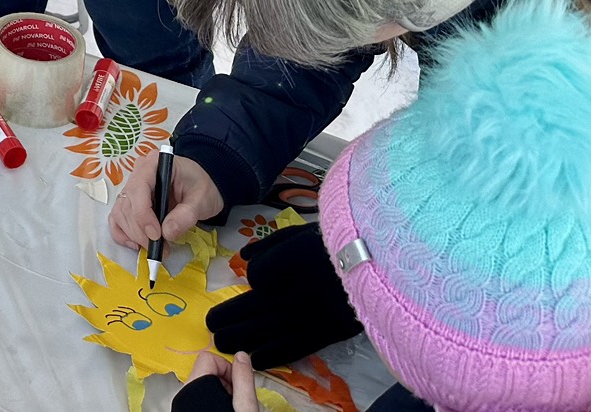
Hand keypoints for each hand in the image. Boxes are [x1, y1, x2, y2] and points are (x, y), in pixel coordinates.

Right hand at [110, 152, 222, 250]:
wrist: (202, 187)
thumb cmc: (202, 187)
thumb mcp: (201, 200)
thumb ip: (186, 215)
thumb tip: (167, 233)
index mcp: (154, 164)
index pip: (138, 188)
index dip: (143, 214)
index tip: (156, 235)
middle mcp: (137, 174)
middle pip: (128, 204)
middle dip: (141, 231)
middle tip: (160, 248)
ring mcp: (131, 189)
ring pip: (121, 214)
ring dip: (134, 235)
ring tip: (156, 248)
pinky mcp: (130, 203)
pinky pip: (117, 219)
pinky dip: (123, 234)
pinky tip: (136, 245)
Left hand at [174, 352, 258, 411]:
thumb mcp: (244, 405)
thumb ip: (243, 379)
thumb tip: (242, 356)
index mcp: (195, 385)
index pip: (208, 357)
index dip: (228, 367)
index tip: (237, 383)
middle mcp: (185, 392)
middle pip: (206, 369)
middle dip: (226, 380)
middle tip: (236, 398)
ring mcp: (184, 400)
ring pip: (203, 382)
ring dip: (220, 390)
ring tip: (232, 405)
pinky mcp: (186, 407)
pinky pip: (199, 393)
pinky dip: (213, 398)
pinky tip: (224, 409)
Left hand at [207, 223, 361, 367]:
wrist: (379, 265)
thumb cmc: (338, 242)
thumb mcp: (299, 232)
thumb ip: (268, 245)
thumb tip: (243, 259)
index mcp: (288, 264)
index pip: (257, 276)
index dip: (256, 276)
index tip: (258, 277)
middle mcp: (294, 293)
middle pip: (252, 308)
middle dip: (229, 318)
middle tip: (210, 324)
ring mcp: (308, 316)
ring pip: (267, 330)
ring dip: (241, 337)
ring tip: (220, 341)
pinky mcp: (324, 335)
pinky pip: (293, 347)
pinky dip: (273, 354)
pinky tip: (255, 358)